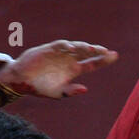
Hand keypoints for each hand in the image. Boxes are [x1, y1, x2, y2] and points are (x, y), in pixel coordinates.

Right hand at [0, 40, 117, 98]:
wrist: (23, 81)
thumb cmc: (41, 87)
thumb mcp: (58, 93)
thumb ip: (71, 91)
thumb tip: (86, 89)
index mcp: (73, 70)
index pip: (91, 64)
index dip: (103, 60)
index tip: (114, 56)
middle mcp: (69, 60)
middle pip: (87, 53)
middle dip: (98, 52)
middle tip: (109, 52)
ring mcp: (60, 53)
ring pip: (76, 47)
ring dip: (84, 48)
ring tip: (94, 49)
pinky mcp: (49, 49)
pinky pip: (60, 45)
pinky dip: (67, 46)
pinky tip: (73, 48)